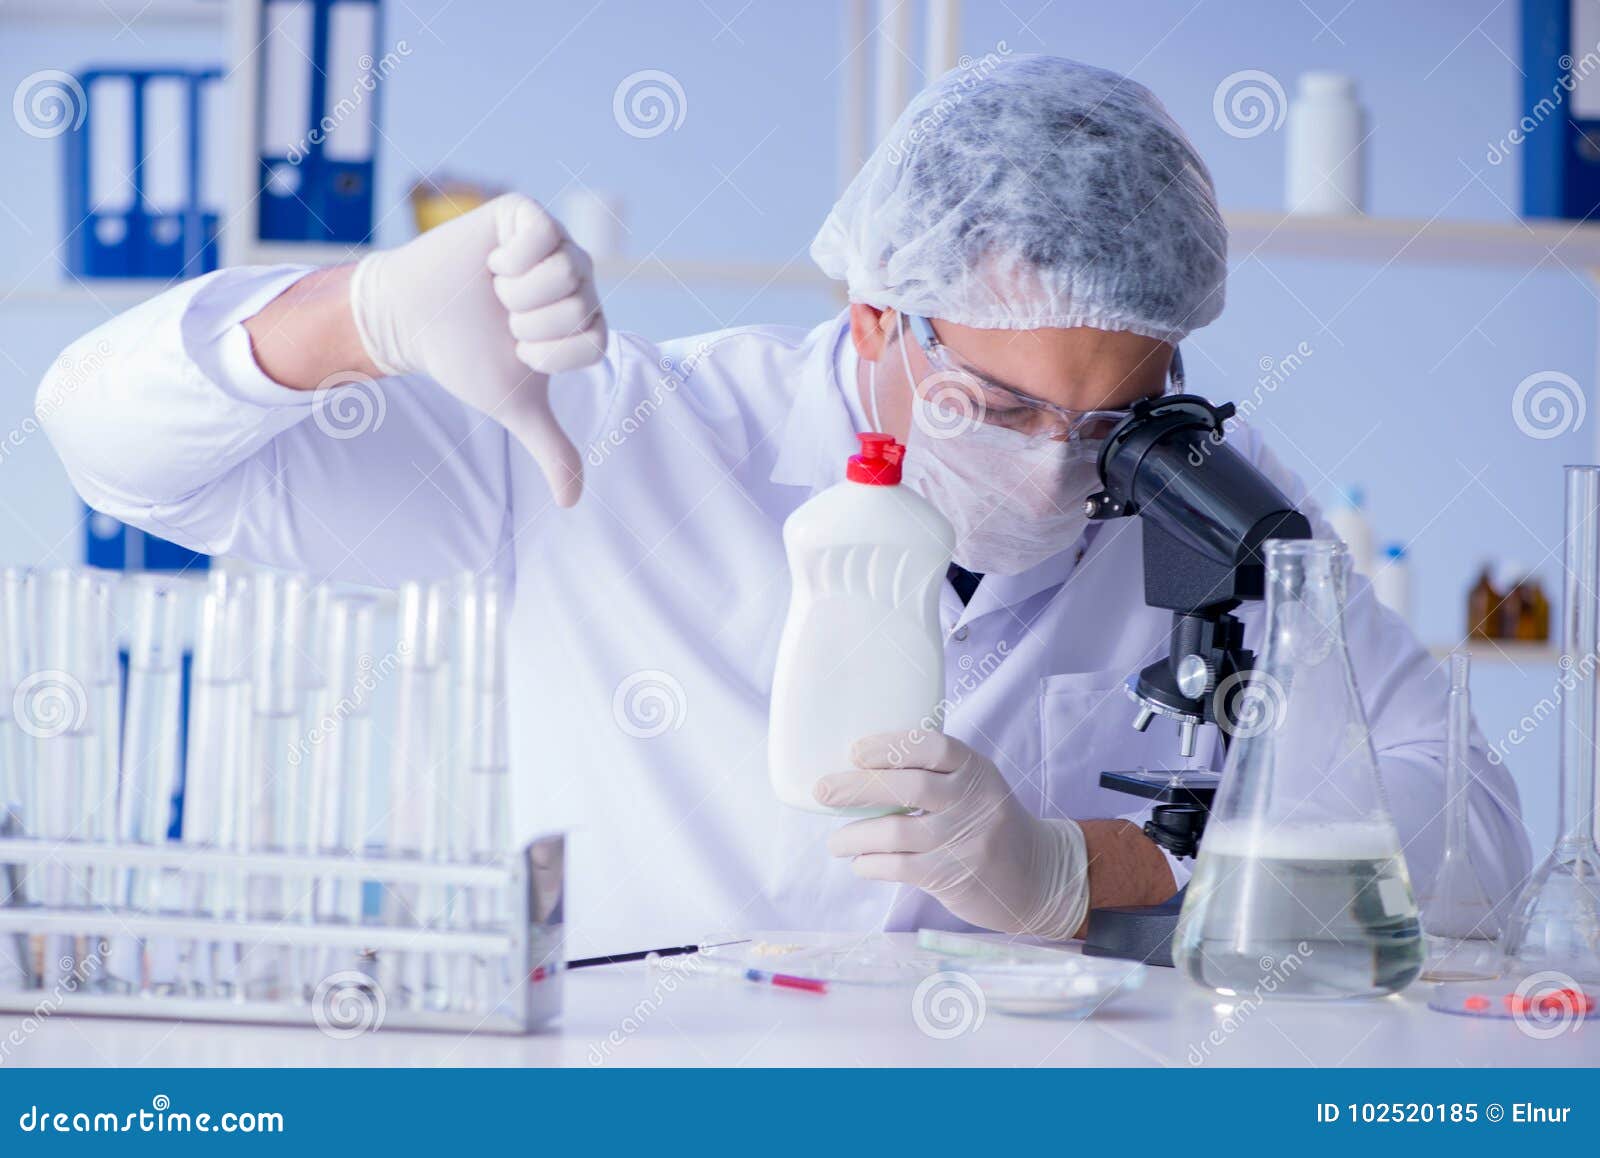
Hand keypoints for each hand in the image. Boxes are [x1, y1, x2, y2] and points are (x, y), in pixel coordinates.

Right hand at [349, 192, 606, 506]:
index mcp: (583, 319)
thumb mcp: (512, 404)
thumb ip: (551, 448)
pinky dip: (512, 261)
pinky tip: (492, 266)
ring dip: (518, 295)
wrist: (411, 320)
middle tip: (502, 319)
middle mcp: (578, 279)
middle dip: (529, 326)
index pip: (594, 344)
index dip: (549, 355)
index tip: (518, 350)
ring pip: (567, 274)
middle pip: (580, 308)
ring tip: (495, 293)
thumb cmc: (465, 356)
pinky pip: (543, 235)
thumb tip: (571, 502)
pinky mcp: (525, 215)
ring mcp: (555, 243)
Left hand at [816, 731, 1088, 939]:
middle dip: (857, 787)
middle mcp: (973, 801)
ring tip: (835, 841)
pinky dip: (871, 864)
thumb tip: (858, 768)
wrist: (1038, 876)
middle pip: (908, 786)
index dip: (890, 746)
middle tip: (823, 791)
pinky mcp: (954, 876)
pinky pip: (899, 867)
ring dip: (855, 836)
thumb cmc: (988, 822)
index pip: (933, 746)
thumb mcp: (975, 786)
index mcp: (976, 770)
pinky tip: (860, 862)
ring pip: (897, 832)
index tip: (855, 750)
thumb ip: (935, 774)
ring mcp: (965, 841)